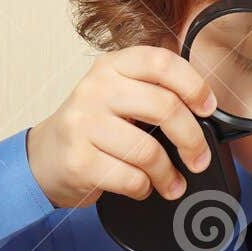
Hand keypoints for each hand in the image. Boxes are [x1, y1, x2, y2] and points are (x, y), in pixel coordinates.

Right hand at [27, 46, 217, 207]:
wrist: (44, 158)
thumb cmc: (93, 127)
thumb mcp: (118, 96)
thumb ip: (154, 93)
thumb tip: (205, 114)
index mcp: (113, 66)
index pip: (162, 62)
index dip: (194, 85)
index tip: (207, 109)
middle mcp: (96, 89)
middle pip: (164, 107)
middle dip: (192, 140)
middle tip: (199, 159)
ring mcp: (83, 124)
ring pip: (149, 150)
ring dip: (168, 174)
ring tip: (171, 182)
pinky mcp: (79, 160)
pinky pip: (131, 178)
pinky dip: (144, 188)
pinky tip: (141, 186)